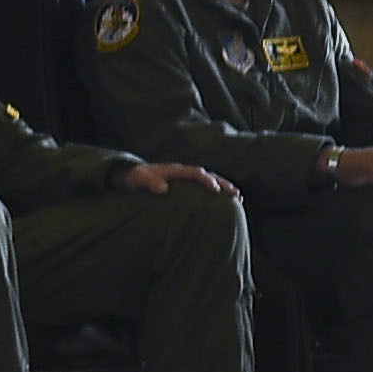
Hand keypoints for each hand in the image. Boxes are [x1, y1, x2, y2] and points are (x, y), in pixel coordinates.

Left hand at [118, 160, 234, 199]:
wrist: (134, 176)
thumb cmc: (137, 178)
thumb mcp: (140, 179)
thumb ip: (150, 182)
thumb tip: (163, 189)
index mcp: (176, 170)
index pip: (195, 173)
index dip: (206, 180)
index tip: (215, 189)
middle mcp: (184, 172)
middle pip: (208, 175)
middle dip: (222, 183)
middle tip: (236, 193)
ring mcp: (187, 178)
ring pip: (210, 180)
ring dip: (224, 187)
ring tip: (238, 197)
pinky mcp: (188, 186)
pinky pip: (206, 187)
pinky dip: (219, 191)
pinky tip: (227, 201)